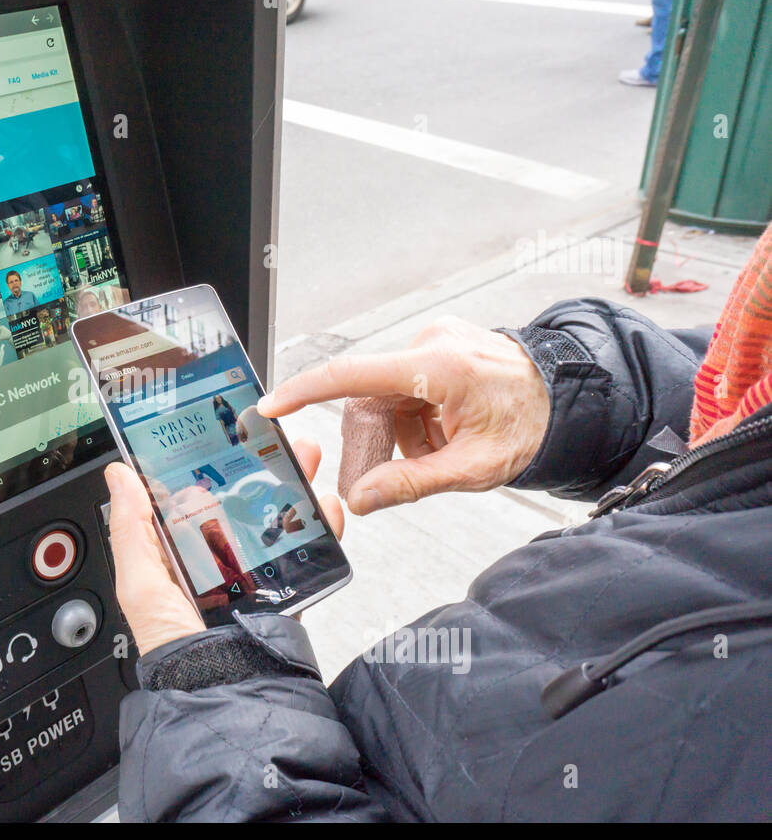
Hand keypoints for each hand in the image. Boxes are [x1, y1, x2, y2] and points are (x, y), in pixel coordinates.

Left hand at [104, 439, 343, 655]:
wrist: (226, 686)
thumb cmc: (174, 643)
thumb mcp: (140, 582)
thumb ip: (130, 528)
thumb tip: (118, 476)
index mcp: (174, 556)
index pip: (187, 499)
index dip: (203, 465)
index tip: (218, 433)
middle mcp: (212, 561)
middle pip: (237, 501)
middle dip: (256, 466)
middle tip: (269, 436)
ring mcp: (251, 573)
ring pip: (273, 517)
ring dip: (291, 484)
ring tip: (302, 456)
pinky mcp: (283, 587)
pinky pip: (303, 549)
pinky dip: (319, 524)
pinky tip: (325, 505)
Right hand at [258, 317, 548, 514]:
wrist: (569, 397)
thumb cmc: (530, 426)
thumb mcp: (474, 468)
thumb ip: (411, 482)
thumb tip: (361, 499)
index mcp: (441, 367)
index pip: (353, 375)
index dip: (305, 391)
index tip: (271, 406)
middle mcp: (432, 344)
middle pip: (368, 400)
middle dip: (375, 443)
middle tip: (387, 480)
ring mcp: (434, 340)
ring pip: (384, 398)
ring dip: (399, 433)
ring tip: (439, 450)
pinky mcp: (436, 345)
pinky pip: (402, 388)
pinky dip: (412, 419)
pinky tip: (441, 433)